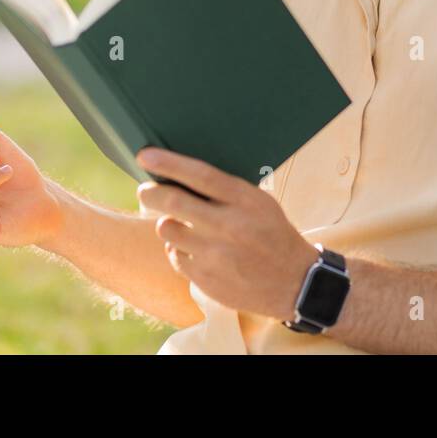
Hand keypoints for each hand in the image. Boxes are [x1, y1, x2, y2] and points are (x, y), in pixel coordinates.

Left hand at [134, 148, 317, 320]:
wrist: (292, 282)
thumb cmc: (272, 233)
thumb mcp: (260, 202)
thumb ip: (226, 191)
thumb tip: (181, 175)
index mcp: (244, 200)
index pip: (200, 175)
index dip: (169, 163)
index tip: (145, 155)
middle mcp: (228, 226)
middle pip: (173, 202)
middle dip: (150, 192)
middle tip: (144, 189)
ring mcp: (215, 255)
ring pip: (167, 230)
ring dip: (167, 223)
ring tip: (177, 223)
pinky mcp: (206, 278)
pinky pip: (175, 256)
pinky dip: (178, 250)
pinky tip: (194, 249)